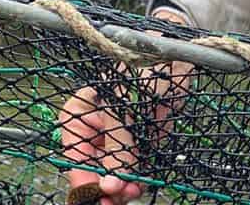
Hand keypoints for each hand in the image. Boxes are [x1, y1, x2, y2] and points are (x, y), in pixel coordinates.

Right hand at [60, 9, 192, 204]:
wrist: (176, 57)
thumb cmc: (144, 68)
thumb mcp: (126, 105)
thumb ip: (118, 143)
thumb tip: (110, 185)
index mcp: (80, 112)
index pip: (74, 152)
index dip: (84, 176)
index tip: (98, 192)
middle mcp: (95, 128)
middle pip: (93, 168)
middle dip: (106, 186)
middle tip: (119, 197)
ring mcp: (117, 137)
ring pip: (112, 174)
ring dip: (121, 188)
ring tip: (132, 192)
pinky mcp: (138, 143)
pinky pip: (132, 170)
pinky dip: (134, 182)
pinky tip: (139, 186)